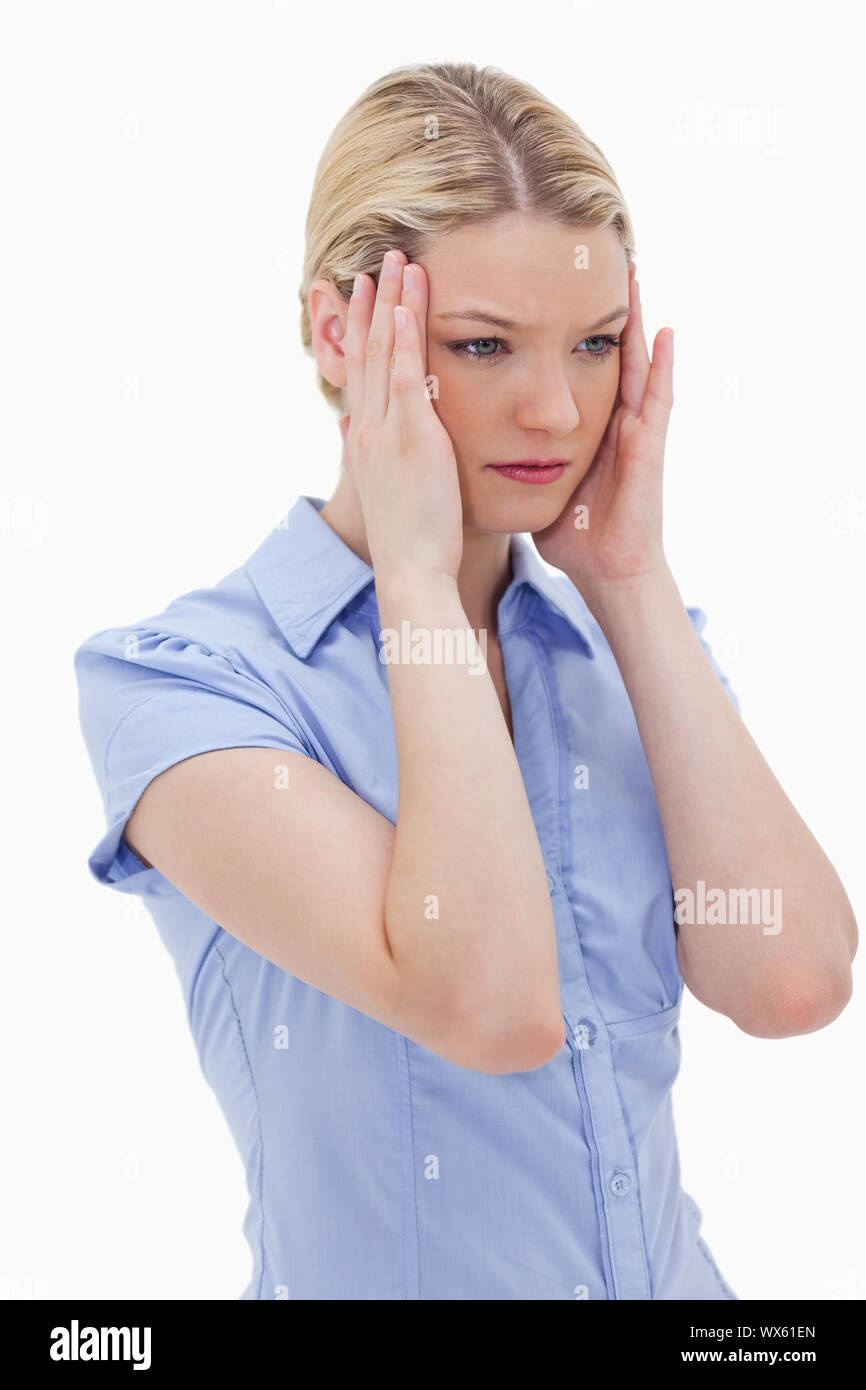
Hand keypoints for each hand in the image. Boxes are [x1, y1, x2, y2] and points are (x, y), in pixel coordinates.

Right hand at [341, 248, 463, 584]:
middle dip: (372, 304)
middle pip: (367, 352)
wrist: (411, 570)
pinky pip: (406, 374)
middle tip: (378, 262)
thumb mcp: (385, 493)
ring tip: (397, 262)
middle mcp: (370, 428)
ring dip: (390, 304)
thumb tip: (352, 434)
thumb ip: (370, 457)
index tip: (361, 296)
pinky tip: (408, 303)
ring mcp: (387, 429)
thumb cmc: (410, 542)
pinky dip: (405, 337)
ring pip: (384, 352)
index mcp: (366, 441)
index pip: (361, 374)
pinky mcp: (412, 436)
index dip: (359, 331)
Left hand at [532, 265, 672, 597]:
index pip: (573, 368)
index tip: (544, 293)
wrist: (607, 572)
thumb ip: (512, 460)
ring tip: (633, 276)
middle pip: (606, 356)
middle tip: (595, 264)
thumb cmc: (574, 537)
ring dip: (636, 322)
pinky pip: (659, 398)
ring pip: (636, 365)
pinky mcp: (650, 447)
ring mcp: (636, 432)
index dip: (563, 333)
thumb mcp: (536, 485)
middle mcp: (614, 423)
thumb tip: (468, 444)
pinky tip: (664, 330)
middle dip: (602, 314)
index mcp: (586, 429)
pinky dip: (664, 365)